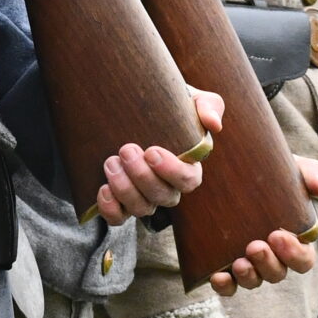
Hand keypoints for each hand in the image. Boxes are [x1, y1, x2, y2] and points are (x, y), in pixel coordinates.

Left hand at [94, 89, 221, 221]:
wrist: (131, 108)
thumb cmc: (168, 107)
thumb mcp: (190, 100)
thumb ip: (207, 106)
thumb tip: (214, 124)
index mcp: (188, 167)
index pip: (188, 180)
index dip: (172, 171)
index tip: (152, 151)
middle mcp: (168, 188)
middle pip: (163, 197)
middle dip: (143, 177)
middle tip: (126, 150)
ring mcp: (144, 197)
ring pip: (141, 209)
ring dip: (125, 189)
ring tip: (110, 162)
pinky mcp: (121, 202)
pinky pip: (118, 218)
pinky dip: (110, 208)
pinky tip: (103, 188)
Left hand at [210, 158, 317, 294]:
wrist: (232, 169)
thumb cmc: (269, 173)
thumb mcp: (289, 168)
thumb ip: (309, 175)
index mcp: (293, 239)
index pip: (303, 259)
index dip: (294, 253)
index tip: (277, 235)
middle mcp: (273, 257)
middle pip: (277, 273)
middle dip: (268, 263)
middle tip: (255, 246)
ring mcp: (249, 263)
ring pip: (254, 281)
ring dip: (249, 276)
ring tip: (239, 263)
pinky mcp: (223, 266)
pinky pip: (228, 286)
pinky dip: (224, 285)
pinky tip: (217, 276)